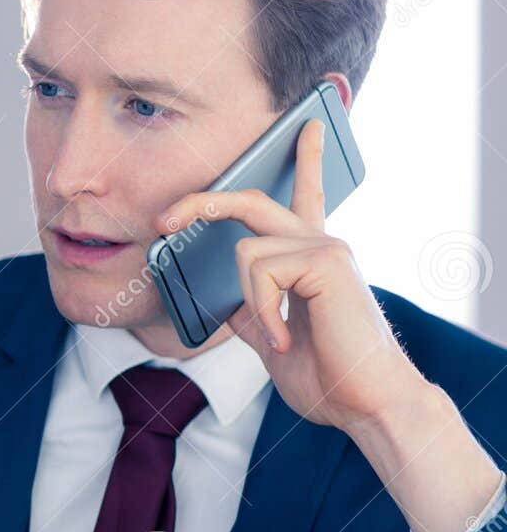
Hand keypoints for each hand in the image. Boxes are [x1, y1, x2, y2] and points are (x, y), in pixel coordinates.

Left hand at [156, 119, 422, 431]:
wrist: (365, 404)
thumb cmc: (328, 377)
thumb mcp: (273, 341)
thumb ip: (252, 316)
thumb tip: (224, 303)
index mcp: (312, 260)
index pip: (307, 196)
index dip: (305, 160)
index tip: (303, 128)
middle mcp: (321, 244)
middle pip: (252, 202)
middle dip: (203, 203)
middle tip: (164, 222)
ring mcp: (326, 248)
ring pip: (246, 252)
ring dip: (250, 305)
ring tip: (280, 338)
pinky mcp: (326, 260)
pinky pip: (260, 272)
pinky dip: (263, 312)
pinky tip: (288, 338)